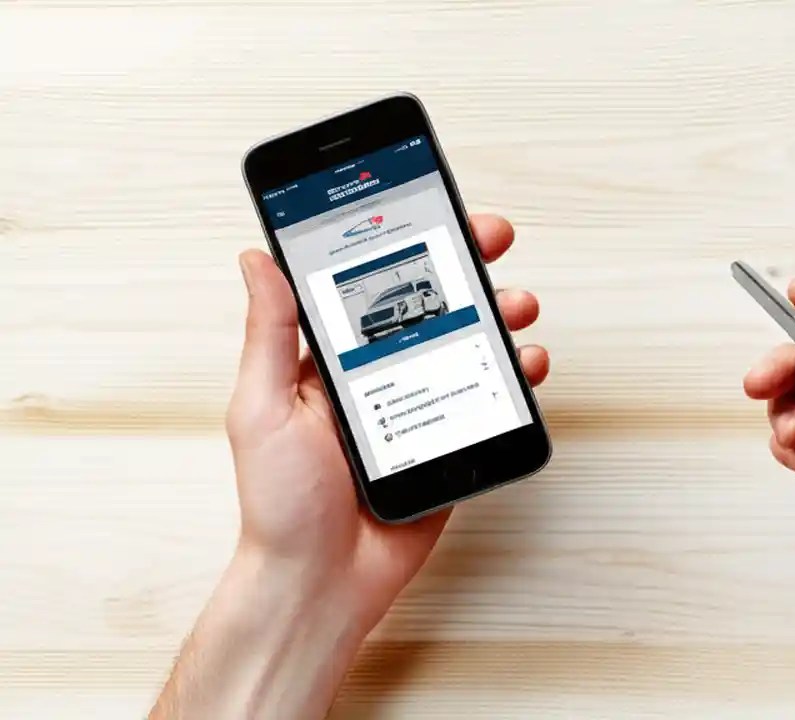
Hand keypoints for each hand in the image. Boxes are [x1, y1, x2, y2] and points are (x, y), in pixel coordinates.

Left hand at [150, 215, 547, 719]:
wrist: (321, 581)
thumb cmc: (280, 504)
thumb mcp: (262, 407)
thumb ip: (268, 334)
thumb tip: (257, 259)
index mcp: (328, 359)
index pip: (369, 283)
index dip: (401, 242)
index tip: (427, 207)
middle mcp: (376, 375)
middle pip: (428, 303)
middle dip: (464, 264)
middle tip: (490, 238)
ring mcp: (417, 407)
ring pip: (466, 343)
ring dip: (497, 313)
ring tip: (516, 302)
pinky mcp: (449, 440)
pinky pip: (487, 397)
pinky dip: (515, 375)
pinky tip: (526, 364)